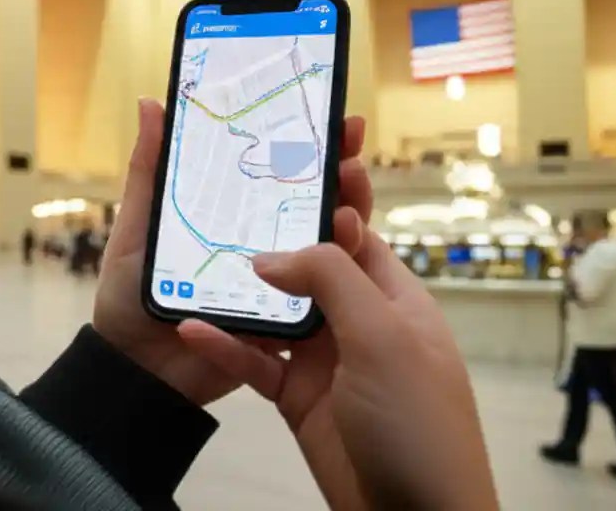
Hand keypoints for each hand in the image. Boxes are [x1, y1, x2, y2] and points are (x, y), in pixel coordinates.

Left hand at [93, 98, 372, 405]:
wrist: (132, 369)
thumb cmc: (129, 296)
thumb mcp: (136, 227)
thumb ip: (149, 171)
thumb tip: (151, 103)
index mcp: (234, 218)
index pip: (284, 175)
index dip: (315, 147)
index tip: (338, 120)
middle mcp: (265, 246)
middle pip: (318, 207)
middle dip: (343, 178)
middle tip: (350, 155)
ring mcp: (279, 286)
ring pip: (329, 252)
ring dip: (346, 226)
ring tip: (347, 209)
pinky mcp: (282, 325)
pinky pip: (316, 303)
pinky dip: (332, 281)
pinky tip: (338, 258)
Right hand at [178, 212, 497, 510]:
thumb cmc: (422, 428)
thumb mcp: (383, 336)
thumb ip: (332, 281)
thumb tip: (273, 254)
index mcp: (396, 300)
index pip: (355, 239)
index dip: (319, 211)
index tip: (272, 187)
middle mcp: (362, 326)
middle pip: (309, 273)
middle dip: (269, 248)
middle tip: (221, 217)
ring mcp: (329, 364)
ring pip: (275, 318)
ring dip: (240, 298)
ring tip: (195, 269)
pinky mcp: (300, 401)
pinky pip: (256, 364)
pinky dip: (226, 347)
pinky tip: (193, 330)